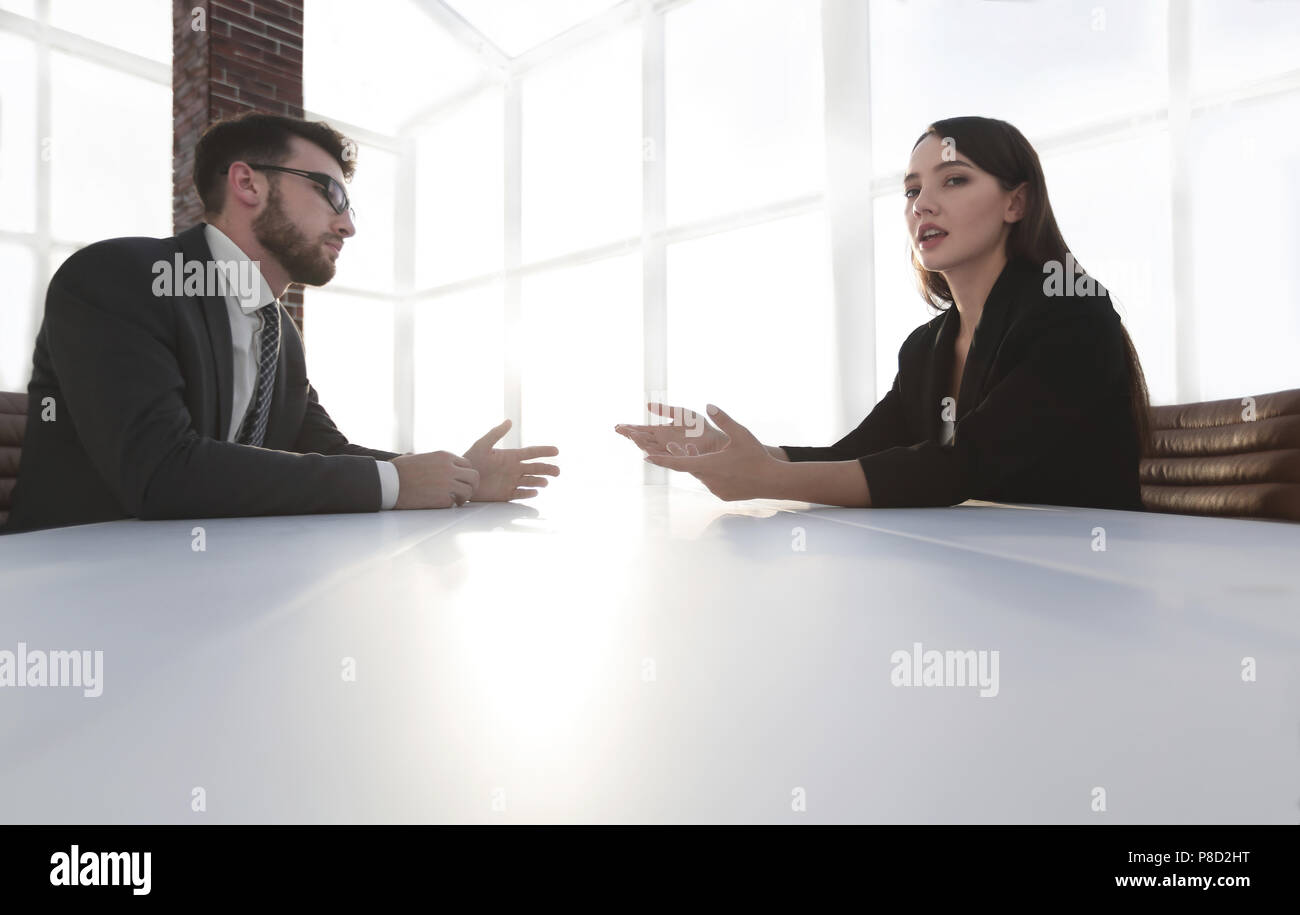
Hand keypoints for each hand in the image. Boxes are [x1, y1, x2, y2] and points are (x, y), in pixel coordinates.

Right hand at [391, 451, 479, 508]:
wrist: (389, 483)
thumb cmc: (398, 470)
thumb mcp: (416, 456)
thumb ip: (427, 458)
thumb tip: (419, 457)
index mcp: (444, 456)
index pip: (467, 464)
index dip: (465, 473)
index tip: (459, 480)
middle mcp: (449, 468)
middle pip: (474, 476)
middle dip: (472, 485)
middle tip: (465, 492)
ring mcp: (447, 484)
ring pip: (469, 491)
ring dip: (464, 497)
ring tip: (456, 501)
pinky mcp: (442, 499)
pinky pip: (454, 502)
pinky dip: (450, 504)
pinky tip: (442, 504)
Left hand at [464, 419, 559, 500]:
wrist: (461, 479)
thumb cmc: (470, 460)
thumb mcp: (482, 445)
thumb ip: (496, 434)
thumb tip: (509, 421)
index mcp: (510, 456)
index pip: (531, 453)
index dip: (544, 451)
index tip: (556, 450)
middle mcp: (514, 469)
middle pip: (535, 468)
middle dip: (547, 469)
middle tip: (558, 471)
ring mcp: (511, 481)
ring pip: (531, 481)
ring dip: (539, 481)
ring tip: (545, 482)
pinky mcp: (506, 494)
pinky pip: (520, 494)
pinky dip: (528, 493)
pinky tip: (535, 492)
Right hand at [614, 402, 728, 455]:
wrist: (714, 438)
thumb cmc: (699, 426)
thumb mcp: (680, 413)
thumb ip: (665, 410)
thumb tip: (648, 405)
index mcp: (661, 432)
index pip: (642, 430)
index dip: (629, 428)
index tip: (618, 426)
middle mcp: (662, 442)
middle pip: (641, 439)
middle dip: (630, 435)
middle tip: (619, 429)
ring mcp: (668, 450)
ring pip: (649, 448)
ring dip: (639, 442)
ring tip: (631, 435)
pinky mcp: (676, 456)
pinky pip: (663, 456)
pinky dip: (653, 453)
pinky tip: (646, 450)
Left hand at [642, 404, 782, 500]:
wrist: (773, 481)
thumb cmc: (756, 456)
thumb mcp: (740, 434)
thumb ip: (723, 419)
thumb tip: (709, 405)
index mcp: (707, 465)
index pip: (677, 463)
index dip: (660, 459)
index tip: (645, 457)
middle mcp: (708, 480)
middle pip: (689, 466)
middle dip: (684, 455)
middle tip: (677, 443)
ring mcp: (715, 490)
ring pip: (701, 474)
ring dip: (701, 463)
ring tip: (711, 453)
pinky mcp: (722, 496)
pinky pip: (712, 483)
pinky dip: (713, 474)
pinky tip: (727, 468)